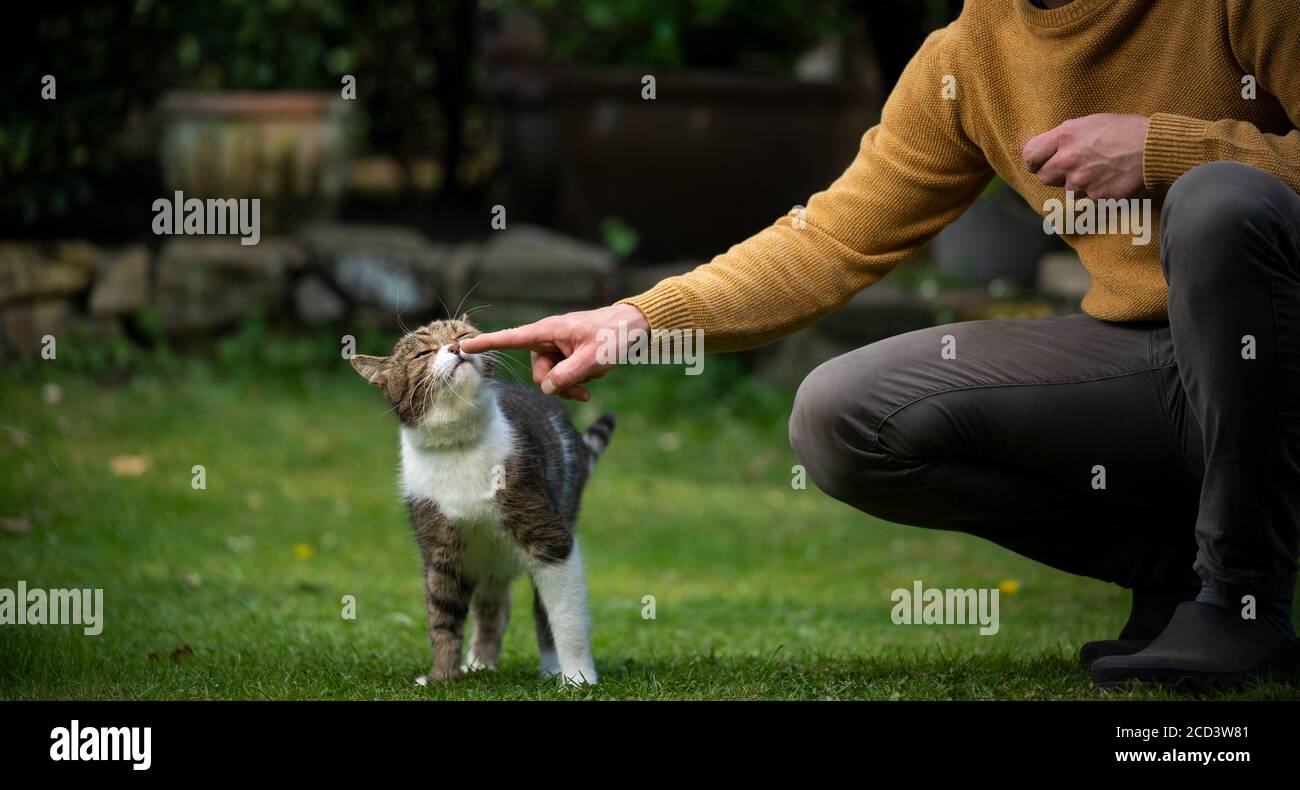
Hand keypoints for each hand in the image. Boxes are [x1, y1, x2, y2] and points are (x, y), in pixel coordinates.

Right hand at [458, 303, 649, 400]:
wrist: (634, 327)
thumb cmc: (614, 336)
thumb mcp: (594, 359)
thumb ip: (568, 376)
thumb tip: (546, 389)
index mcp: (548, 331)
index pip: (510, 339)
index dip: (485, 344)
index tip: (461, 345)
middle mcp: (548, 339)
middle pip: (538, 372)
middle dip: (558, 384)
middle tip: (583, 386)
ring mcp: (557, 348)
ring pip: (551, 378)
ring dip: (571, 384)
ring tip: (594, 376)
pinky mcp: (566, 355)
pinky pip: (563, 376)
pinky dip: (577, 381)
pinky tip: (594, 376)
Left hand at [1022, 113, 1148, 198]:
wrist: (1155, 147)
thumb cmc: (1124, 130)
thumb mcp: (1090, 122)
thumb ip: (1063, 135)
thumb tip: (1041, 145)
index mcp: (1064, 136)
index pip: (1029, 155)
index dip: (1033, 161)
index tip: (1039, 163)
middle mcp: (1068, 159)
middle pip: (1043, 177)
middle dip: (1054, 174)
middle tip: (1073, 166)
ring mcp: (1081, 180)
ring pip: (1066, 190)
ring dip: (1077, 183)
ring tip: (1098, 169)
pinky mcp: (1095, 196)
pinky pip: (1085, 198)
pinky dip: (1094, 191)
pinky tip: (1109, 178)